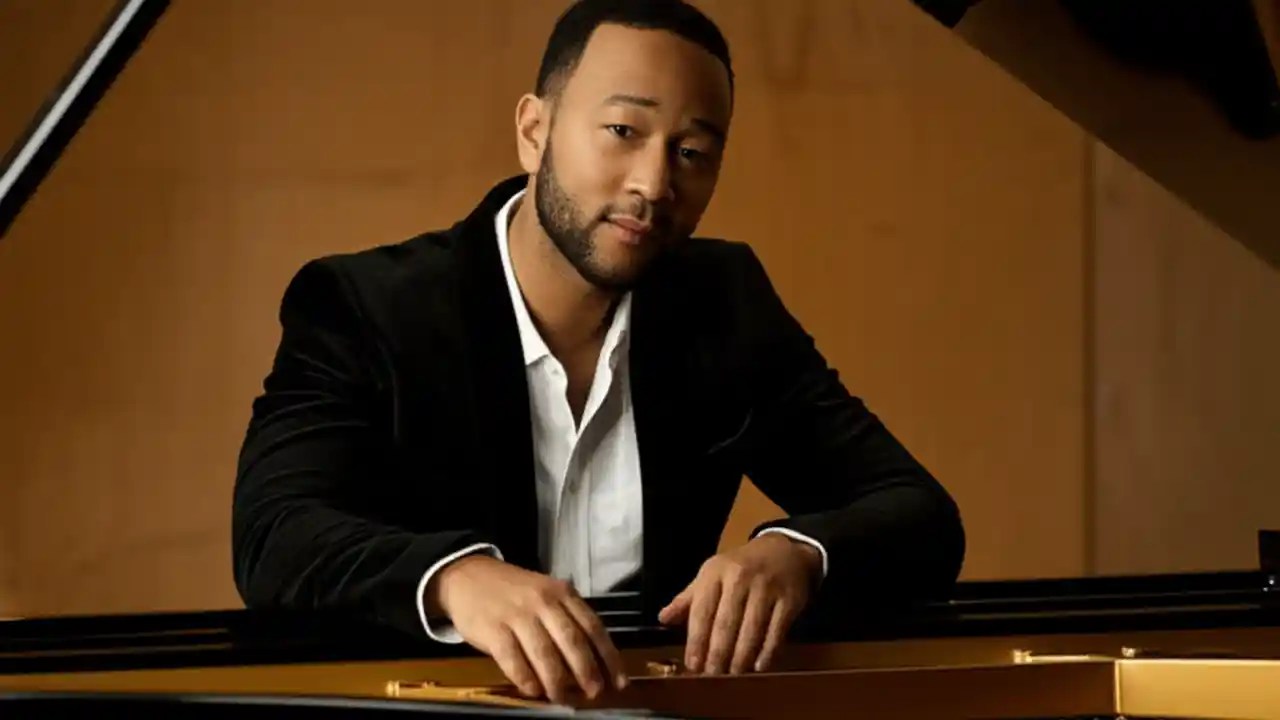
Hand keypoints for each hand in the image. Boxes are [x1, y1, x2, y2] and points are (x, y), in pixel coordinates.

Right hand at [425, 555, 626, 703]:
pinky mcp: (492, 629)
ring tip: (562, 698)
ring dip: (556, 681)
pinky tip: (533, 690)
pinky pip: (513, 658)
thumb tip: (594, 662)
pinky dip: (525, 678)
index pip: (593, 627)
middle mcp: (543, 602)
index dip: (608, 656)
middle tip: (594, 693)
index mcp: (562, 593)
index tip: (618, 681)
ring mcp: (517, 614)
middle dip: (587, 671)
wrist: (469, 576)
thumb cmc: (514, 591)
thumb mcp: (546, 594)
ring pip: (544, 653)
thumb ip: (567, 619)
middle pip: (572, 641)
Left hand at [657, 533, 820, 674]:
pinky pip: (777, 630)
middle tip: (712, 675)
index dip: (696, 640)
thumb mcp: (711, 574)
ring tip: (733, 674)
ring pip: (751, 628)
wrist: (783, 549)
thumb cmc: (740, 567)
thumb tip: (663, 618)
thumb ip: (688, 599)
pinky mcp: (789, 599)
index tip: (693, 664)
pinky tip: (759, 666)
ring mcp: (766, 588)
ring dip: (741, 655)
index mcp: (715, 572)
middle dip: (717, 652)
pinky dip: (768, 650)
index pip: (702, 610)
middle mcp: (740, 578)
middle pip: (726, 622)